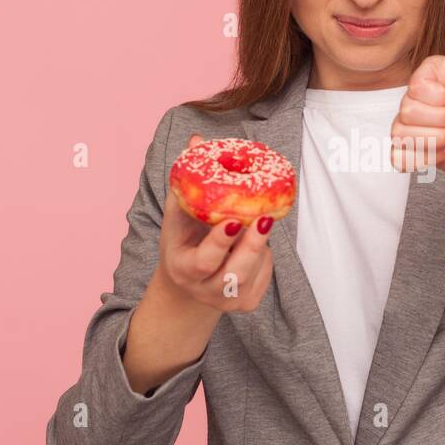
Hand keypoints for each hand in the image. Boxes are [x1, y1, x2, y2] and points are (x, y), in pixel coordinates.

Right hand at [157, 133, 275, 311]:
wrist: (188, 281)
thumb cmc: (184, 238)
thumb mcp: (178, 214)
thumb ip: (188, 182)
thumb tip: (198, 141)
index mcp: (182, 269)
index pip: (204, 261)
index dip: (220, 242)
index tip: (232, 220)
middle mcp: (204, 291)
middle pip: (235, 272)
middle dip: (252, 244)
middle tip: (264, 218)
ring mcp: (227, 302)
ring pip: (253, 272)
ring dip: (260, 245)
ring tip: (259, 222)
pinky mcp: (247, 304)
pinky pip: (265, 275)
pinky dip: (265, 255)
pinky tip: (255, 241)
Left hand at [388, 56, 444, 275]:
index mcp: (419, 142)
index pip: (395, 156)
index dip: (426, 158)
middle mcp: (416, 116)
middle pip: (396, 134)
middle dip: (434, 140)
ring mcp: (422, 91)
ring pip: (406, 111)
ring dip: (443, 120)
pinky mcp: (432, 69)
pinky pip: (418, 86)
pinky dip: (444, 98)